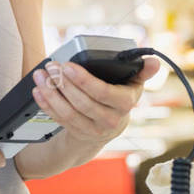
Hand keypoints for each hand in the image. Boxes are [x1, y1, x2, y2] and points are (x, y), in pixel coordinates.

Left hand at [31, 56, 161, 147]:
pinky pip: (59, 119)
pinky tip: (38, 91)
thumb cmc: (119, 97)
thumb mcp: (133, 84)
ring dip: (51, 93)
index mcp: (125, 103)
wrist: (108, 127)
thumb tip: (154, 61)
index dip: (84, 80)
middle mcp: (110, 120)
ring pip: (68, 112)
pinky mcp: (77, 133)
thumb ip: (142, 71)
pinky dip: (47, 104)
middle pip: (82, 103)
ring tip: (41, 76)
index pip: (103, 93)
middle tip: (51, 67)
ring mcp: (93, 129)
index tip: (68, 65)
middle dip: (63, 83)